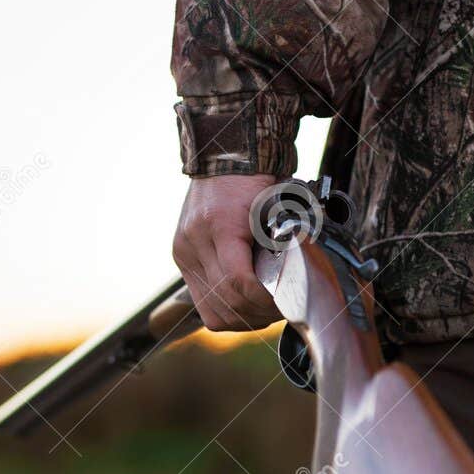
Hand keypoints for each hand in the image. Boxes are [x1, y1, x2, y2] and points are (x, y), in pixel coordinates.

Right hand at [171, 174, 282, 331]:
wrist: (223, 155)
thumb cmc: (255, 179)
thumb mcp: (275, 207)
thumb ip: (278, 243)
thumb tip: (292, 281)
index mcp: (220, 225)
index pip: (240, 281)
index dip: (264, 299)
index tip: (286, 300)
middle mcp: (195, 241)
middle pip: (226, 301)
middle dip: (258, 313)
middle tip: (282, 309)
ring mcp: (184, 251)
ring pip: (212, 309)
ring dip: (242, 317)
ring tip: (264, 311)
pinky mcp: (181, 257)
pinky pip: (202, 301)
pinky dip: (225, 311)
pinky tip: (243, 306)